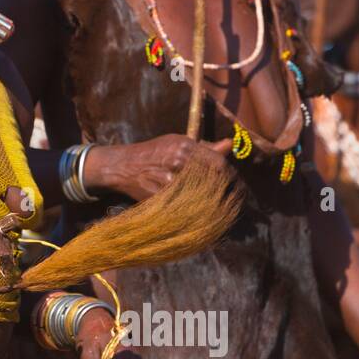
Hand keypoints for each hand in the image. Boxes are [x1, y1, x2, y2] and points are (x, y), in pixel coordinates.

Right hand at [85, 135, 235, 201]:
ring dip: (213, 206)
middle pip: (214, 183)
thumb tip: (230, 145)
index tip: (236, 185)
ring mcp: (169, 182)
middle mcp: (178, 163)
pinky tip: (200, 215)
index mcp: (184, 147)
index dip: (232, 177)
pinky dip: (196, 213)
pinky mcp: (161, 198)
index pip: (219, 165)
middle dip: (226, 193)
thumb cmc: (153, 153)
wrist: (122, 167)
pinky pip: (186, 209)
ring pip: (202, 199)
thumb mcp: (176, 143)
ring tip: (220, 210)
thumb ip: (204, 147)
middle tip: (233, 201)